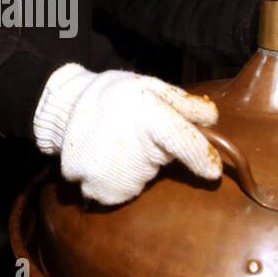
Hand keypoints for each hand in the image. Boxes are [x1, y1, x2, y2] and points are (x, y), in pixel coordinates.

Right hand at [33, 64, 221, 205]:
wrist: (64, 108)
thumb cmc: (113, 95)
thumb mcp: (150, 87)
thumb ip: (184, 104)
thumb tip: (212, 121)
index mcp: (147, 114)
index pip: (185, 143)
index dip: (203, 158)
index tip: (213, 171)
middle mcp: (131, 144)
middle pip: (163, 162)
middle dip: (158, 153)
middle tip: (137, 135)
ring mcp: (113, 171)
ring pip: (142, 178)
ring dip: (136, 165)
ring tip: (117, 144)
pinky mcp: (100, 190)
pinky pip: (121, 189)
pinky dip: (119, 178)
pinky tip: (107, 159)